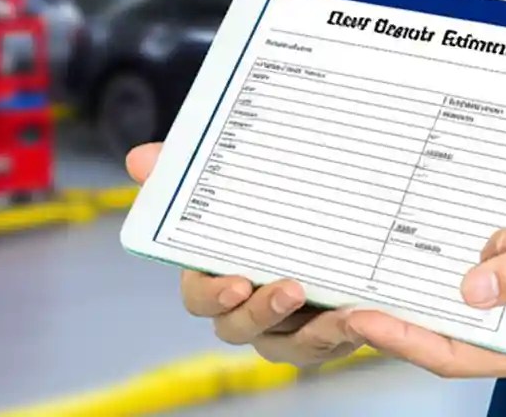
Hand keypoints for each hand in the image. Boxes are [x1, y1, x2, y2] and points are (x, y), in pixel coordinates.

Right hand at [126, 143, 365, 365]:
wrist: (313, 214)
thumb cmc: (257, 209)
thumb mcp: (225, 182)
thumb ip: (180, 171)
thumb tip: (141, 159)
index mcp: (214, 278)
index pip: (199, 298)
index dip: (213, 296)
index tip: (235, 283)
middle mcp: (245, 310)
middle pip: (240, 328)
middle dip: (263, 313)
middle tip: (290, 291)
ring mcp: (285, 327)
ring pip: (290, 346)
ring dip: (312, 334)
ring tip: (339, 313)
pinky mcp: (324, 333)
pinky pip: (332, 345)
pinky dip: (347, 334)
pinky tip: (364, 314)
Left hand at [346, 200, 505, 381]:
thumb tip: (470, 288)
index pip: (450, 353)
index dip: (399, 338)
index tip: (358, 317)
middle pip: (446, 338)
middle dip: (403, 314)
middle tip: (353, 288)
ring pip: (465, 310)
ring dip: (444, 280)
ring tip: (415, 252)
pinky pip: (487, 287)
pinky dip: (475, 262)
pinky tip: (482, 237)